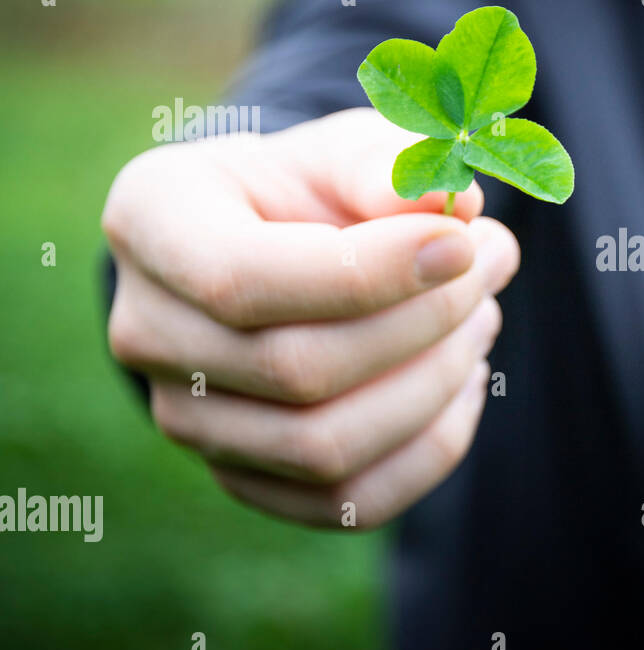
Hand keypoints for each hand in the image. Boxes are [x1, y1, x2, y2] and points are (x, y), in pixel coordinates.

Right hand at [101, 108, 519, 528]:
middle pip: (295, 370)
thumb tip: (453, 205)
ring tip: (483, 315)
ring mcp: (187, 418)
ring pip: (325, 448)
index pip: (240, 278)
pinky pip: (348, 503)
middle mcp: (146, 331)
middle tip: (492, 261)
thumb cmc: (313, 185)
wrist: (278, 246)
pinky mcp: (244, 477)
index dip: (366, 273)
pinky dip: (430, 450)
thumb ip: (390, 164)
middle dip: (424, 322)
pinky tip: (465, 381)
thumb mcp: (347, 146)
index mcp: (153, 222)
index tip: (462, 243)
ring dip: (435, 384)